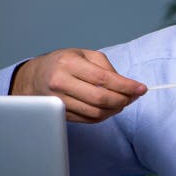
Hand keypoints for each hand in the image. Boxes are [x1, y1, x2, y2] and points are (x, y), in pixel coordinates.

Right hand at [11, 48, 146, 122]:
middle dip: (123, 99)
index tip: (141, 88)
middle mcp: (60, 82)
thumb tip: (127, 85)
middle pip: (101, 99)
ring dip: (116, 109)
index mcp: (68, 64)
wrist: (34, 77)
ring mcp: (58, 101)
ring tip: (123, 101)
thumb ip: (106, 67)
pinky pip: (89, 120)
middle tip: (134, 96)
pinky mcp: (60, 114)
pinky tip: (110, 108)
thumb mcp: (84, 55)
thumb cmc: (63, 63)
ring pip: (96, 113)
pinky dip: (105, 116)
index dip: (126, 86)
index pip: (104, 79)